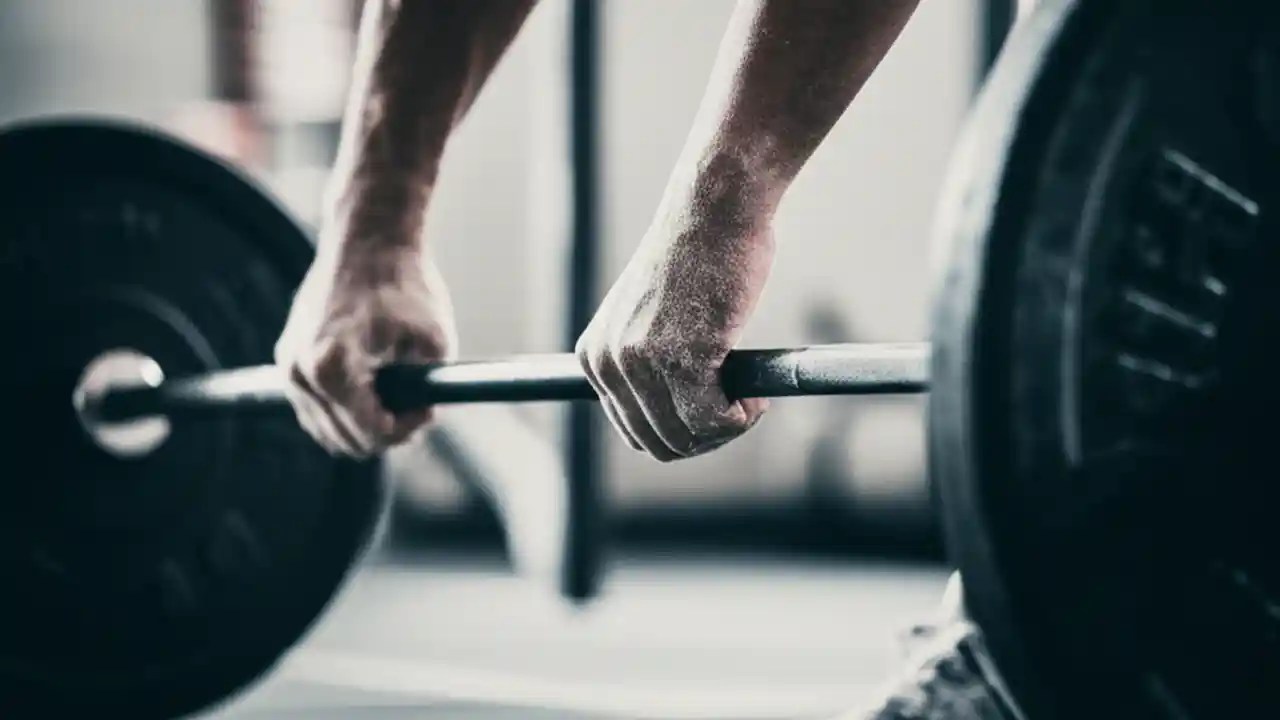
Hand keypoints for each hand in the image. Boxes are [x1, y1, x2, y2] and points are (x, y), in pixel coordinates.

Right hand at [275, 241, 456, 456]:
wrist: (369, 239)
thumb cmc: (405, 285)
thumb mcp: (434, 341)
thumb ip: (427, 392)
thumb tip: (416, 421)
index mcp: (332, 368)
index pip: (371, 434)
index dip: (409, 428)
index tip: (429, 407)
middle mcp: (299, 373)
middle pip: (346, 441)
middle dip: (387, 430)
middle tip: (417, 405)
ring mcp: (287, 367)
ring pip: (327, 430)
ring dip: (364, 422)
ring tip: (398, 393)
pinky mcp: (285, 358)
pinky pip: (315, 408)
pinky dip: (344, 408)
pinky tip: (374, 385)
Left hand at [576, 208, 774, 460]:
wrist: (715, 209)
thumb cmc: (697, 255)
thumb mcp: (649, 315)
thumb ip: (646, 360)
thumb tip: (673, 413)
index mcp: (594, 355)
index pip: (634, 431)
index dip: (682, 432)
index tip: (716, 411)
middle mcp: (608, 362)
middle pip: (659, 443)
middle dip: (706, 437)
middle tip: (740, 410)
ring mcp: (642, 362)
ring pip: (688, 437)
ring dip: (727, 429)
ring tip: (750, 400)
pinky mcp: (682, 358)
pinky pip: (715, 420)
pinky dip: (742, 418)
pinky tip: (756, 396)